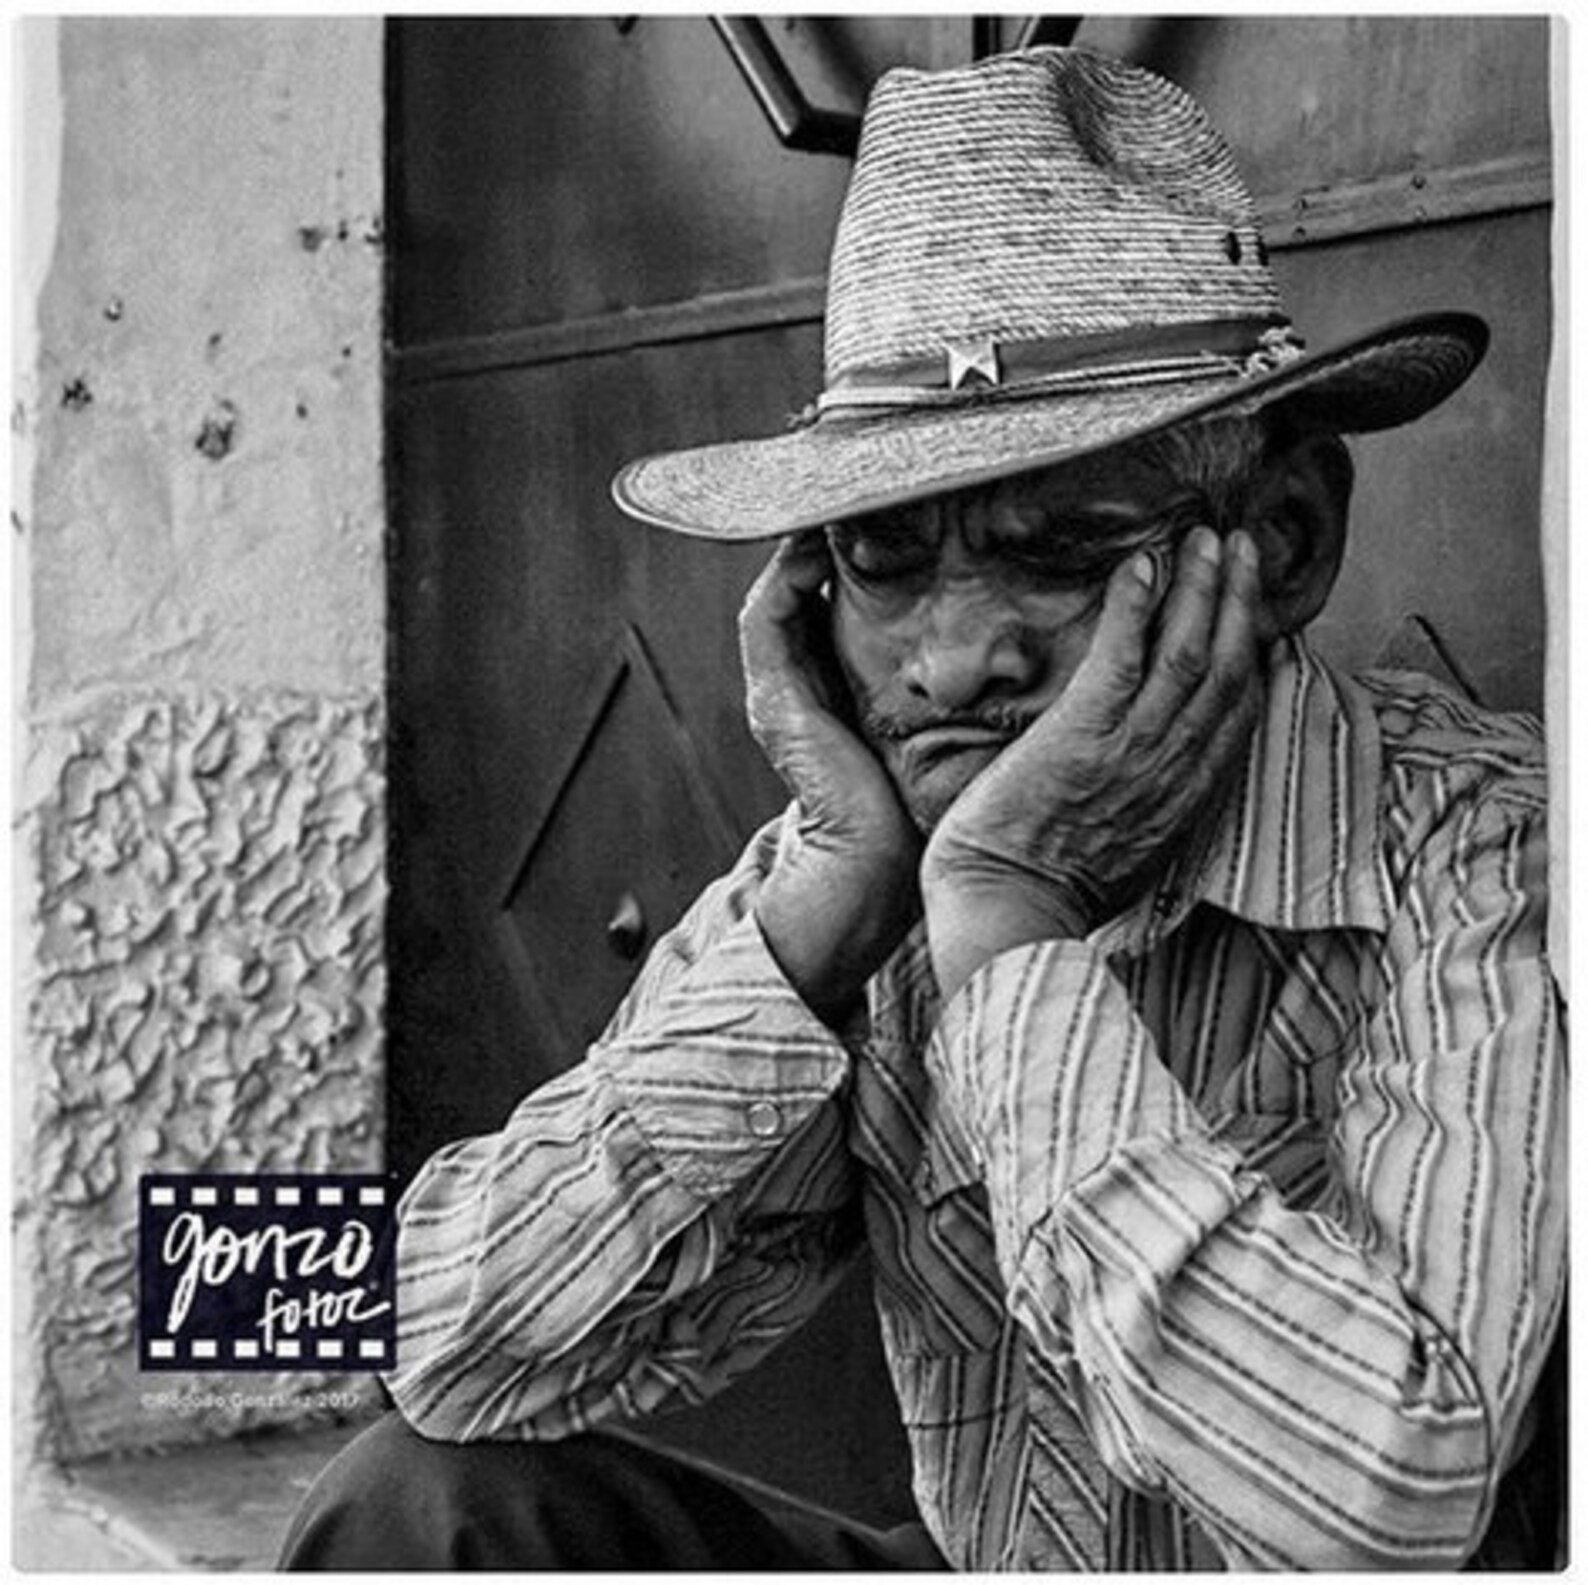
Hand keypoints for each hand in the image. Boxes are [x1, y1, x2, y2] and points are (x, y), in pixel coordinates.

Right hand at [741, 531, 921, 1024]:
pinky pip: (766, 618)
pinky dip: (787, 576)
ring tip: (836, 496)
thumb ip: (948, 687)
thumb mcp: (935, 730)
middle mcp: (796, 684)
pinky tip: (815, 541)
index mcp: (830, 691)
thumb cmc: (912, 809)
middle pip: (798, 589)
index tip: (895, 513)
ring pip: (776, 593)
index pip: (831, 604)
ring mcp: (777, 689)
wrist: (875, 867)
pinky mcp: (772, 697)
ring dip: (800, 544)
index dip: (851, 558)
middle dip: (823, 538)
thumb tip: (1005, 646)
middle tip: (857, 483)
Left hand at [921, 526, 1263, 999]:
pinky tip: (1145, 563)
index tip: (1257, 609)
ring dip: (1202, 588)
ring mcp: (1132, 750)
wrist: (1007, 913)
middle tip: (1243, 545)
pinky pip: (1123, 655)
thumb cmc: (1048, 891)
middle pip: (1226, 669)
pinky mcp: (1083, 733)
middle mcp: (1173, 770)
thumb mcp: (1124, 853)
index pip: (1237, 712)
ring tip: (1209, 538)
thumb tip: (1141, 773)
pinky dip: (1137, 604)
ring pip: (1188, 654)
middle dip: (1239, 600)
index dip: (1252, 652)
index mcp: (1186, 799)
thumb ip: (1144, 804)